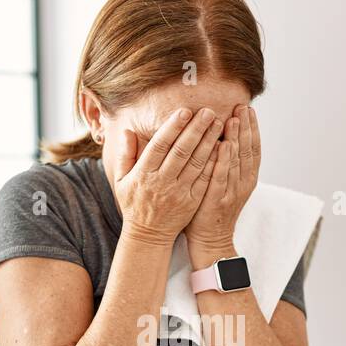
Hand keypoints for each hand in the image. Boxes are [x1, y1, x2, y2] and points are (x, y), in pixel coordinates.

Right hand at [113, 106, 223, 246]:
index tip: (184, 111)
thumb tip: (127, 131)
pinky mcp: (192, 201)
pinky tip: (223, 148)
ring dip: (208, 142)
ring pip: (196, 163)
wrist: (148, 234)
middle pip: (181, 151)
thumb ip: (126, 155)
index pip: (160, 145)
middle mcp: (162, 182)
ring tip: (218, 123)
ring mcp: (179, 192)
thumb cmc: (135, 203)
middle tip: (208, 111)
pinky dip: (214, 163)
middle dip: (196, 130)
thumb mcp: (122, 180)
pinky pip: (205, 179)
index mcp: (144, 173)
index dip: (173, 128)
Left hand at [185, 104, 259, 262]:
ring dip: (237, 139)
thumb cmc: (212, 209)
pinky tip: (224, 145)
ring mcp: (231, 192)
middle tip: (242, 105)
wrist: (210, 240)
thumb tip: (226, 137)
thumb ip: (227, 162)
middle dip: (246, 127)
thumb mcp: (225, 183)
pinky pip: (221, 178)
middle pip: (248, 150)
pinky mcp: (217, 200)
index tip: (248, 109)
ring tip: (235, 118)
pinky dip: (224, 161)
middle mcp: (243, 183)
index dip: (253, 128)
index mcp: (246, 178)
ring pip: (237, 161)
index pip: (253, 148)